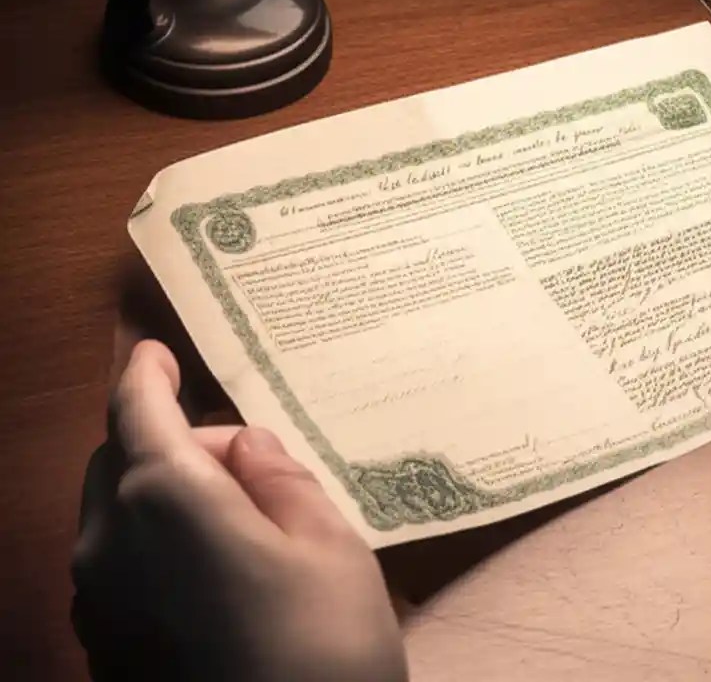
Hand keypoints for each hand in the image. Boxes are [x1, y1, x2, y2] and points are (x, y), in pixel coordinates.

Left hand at [72, 340, 406, 681]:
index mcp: (164, 496)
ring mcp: (97, 600)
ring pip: (114, 511)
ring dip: (162, 490)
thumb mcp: (329, 541)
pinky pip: (117, 562)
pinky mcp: (104, 645)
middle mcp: (108, 542)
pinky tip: (216, 569)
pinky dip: (154, 539)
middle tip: (245, 456)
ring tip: (239, 516)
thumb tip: (244, 444)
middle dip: (171, 437)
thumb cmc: (322, 645)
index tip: (158, 351)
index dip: (146, 371)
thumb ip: (279, 476)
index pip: (135, 407)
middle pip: (119, 458)